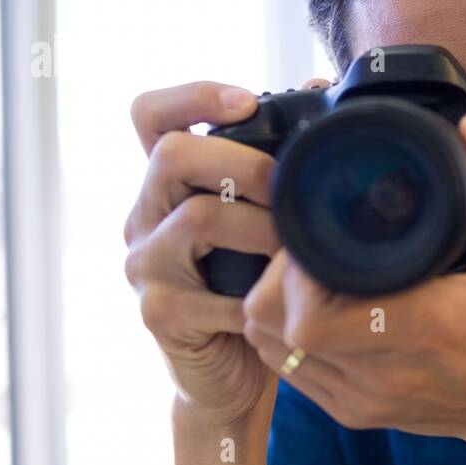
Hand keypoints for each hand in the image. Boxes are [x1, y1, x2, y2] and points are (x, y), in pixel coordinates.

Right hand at [123, 78, 331, 426]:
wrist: (232, 376)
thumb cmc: (255, 288)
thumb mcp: (264, 222)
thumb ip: (277, 169)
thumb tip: (321, 88)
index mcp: (168, 185)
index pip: (149, 115)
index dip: (193, 96)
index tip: (249, 101)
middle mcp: (144, 216)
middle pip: (170, 154)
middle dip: (244, 163)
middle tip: (290, 188)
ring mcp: (145, 265)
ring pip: (196, 217)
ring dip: (262, 227)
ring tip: (299, 247)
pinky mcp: (158, 313)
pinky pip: (212, 293)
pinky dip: (258, 296)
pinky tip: (284, 302)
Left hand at [241, 113, 465, 452]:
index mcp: (420, 328)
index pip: (309, 313)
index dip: (295, 268)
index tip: (320, 233)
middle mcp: (382, 373)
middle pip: (274, 324)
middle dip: (278, 276)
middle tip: (311, 244)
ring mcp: (362, 400)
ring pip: (270, 346)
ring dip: (278, 303)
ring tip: (314, 270)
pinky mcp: (353, 413)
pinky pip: (288, 369)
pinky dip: (287, 334)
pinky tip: (318, 306)